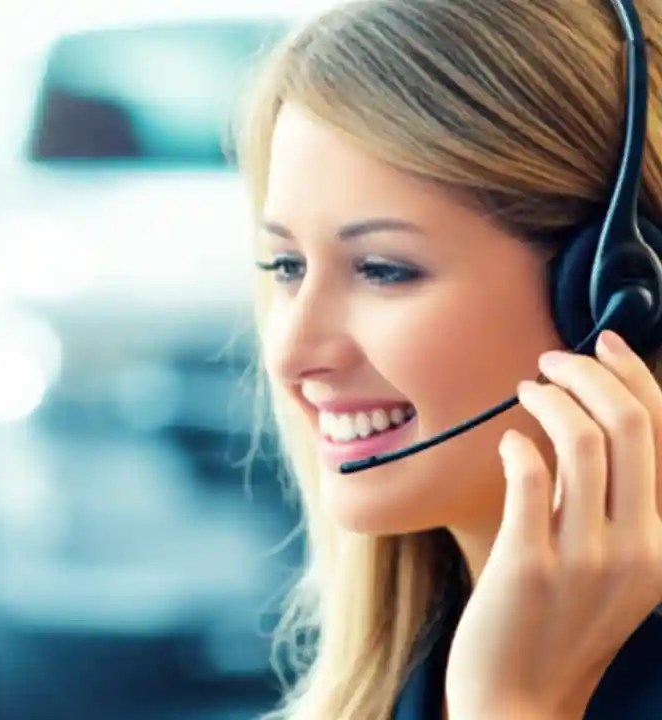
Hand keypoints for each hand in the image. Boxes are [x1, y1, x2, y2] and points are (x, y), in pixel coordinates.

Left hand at [444, 329, 661, 717]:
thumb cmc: (553, 620)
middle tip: (550, 361)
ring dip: (550, 399)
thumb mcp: (603, 557)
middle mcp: (641, 547)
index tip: (602, 344)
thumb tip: (584, 416)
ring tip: (525, 391)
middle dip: (588, 374)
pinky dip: (517, 444)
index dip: (634, 376)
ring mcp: (587, 557)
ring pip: (581, 440)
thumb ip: (601, 495)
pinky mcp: (529, 564)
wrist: (519, 698)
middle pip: (630, 425)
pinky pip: (528, 476)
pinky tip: (506, 441)